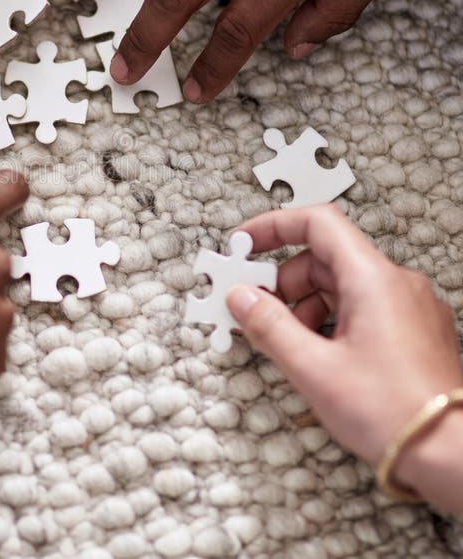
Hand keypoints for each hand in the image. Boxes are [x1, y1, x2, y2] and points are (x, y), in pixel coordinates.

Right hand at [227, 204, 462, 510]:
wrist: (454, 459)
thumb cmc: (395, 414)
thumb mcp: (314, 369)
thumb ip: (269, 326)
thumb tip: (241, 297)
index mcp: (373, 279)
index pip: (317, 223)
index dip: (274, 227)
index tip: (244, 244)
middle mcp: (396, 283)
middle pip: (324, 258)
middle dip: (282, 280)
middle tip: (252, 306)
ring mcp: (408, 306)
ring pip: (341, 285)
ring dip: (303, 304)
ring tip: (284, 341)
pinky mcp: (413, 330)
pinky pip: (361, 307)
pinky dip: (329, 319)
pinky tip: (316, 354)